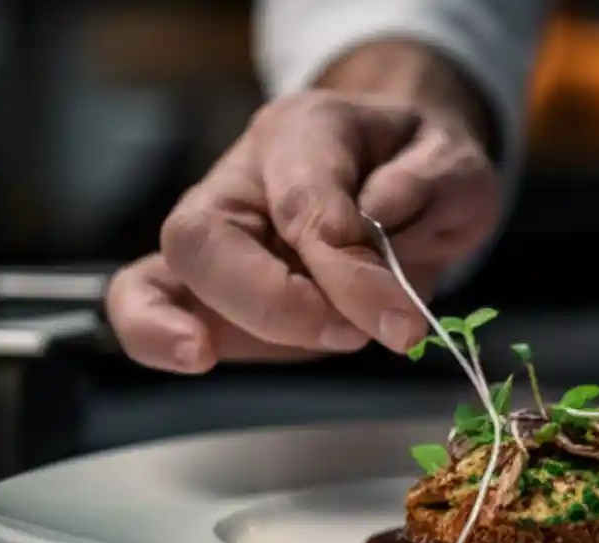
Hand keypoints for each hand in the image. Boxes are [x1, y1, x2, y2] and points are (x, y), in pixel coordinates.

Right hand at [105, 47, 499, 373]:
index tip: (399, 320)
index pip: (303, 201)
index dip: (345, 269)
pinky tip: (194, 357)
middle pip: (209, 236)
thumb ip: (422, 188)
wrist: (410, 167)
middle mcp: (246, 175)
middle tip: (354, 335)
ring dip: (237, 324)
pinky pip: (148, 297)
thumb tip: (378, 229)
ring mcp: (220, 229)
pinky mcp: (211, 283)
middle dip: (278, 303)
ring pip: (174, 269)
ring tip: (310, 347)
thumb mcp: (451, 163)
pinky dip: (155, 333)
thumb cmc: (424, 163)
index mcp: (305, 129)